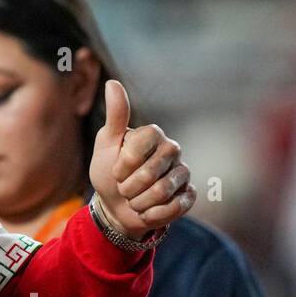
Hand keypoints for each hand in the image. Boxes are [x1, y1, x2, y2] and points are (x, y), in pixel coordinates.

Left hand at [88, 80, 194, 239]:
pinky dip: (153, 214)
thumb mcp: (106, 143)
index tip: (116, 169)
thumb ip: (115, 115)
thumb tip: (112, 82)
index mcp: (153, 134)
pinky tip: (147, 210)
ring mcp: (183, 172)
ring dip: (139, 202)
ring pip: (162, 192)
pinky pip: (174, 207)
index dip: (123, 165)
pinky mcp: (189, 194)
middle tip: (124, 187)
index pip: (140, 147)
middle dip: (128, 187)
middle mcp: (172, 149)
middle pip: (151, 173)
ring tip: (134, 198)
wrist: (115, 205)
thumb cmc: (108, 171)